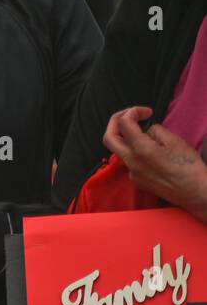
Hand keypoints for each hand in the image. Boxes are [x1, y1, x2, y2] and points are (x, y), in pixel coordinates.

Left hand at [103, 106, 206, 221]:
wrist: (196, 193)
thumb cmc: (189, 167)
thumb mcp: (175, 141)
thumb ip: (155, 131)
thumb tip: (146, 130)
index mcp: (140, 149)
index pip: (124, 123)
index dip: (132, 112)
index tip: (146, 112)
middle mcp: (131, 162)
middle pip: (109, 138)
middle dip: (116, 122)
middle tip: (130, 116)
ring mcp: (132, 173)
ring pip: (119, 151)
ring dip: (126, 138)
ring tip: (144, 132)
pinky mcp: (137, 181)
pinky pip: (130, 162)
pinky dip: (135, 152)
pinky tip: (151, 151)